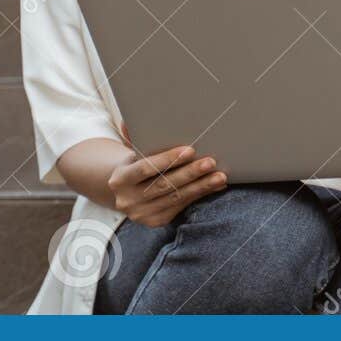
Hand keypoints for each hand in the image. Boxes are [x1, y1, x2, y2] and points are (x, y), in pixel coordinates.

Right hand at [108, 140, 225, 227]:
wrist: (126, 192)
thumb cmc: (135, 164)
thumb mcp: (131, 152)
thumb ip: (133, 137)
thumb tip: (132, 120)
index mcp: (120, 179)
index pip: (145, 168)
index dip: (168, 160)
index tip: (190, 150)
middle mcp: (128, 200)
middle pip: (164, 184)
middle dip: (190, 173)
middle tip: (211, 162)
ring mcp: (141, 214)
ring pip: (176, 198)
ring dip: (201, 186)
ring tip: (220, 176)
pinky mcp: (156, 221)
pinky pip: (182, 207)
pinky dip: (200, 195)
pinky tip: (215, 186)